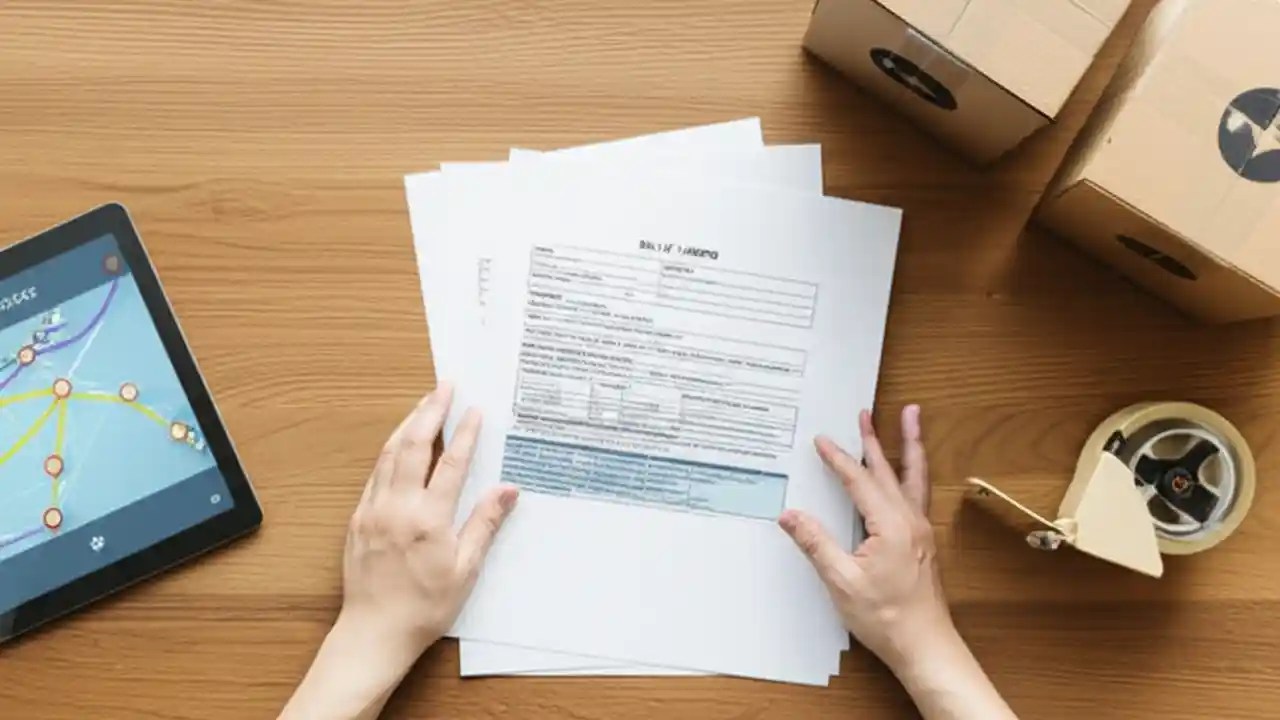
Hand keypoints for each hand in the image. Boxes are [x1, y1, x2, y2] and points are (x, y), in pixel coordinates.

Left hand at [341, 384, 518, 660]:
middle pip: (414, 446)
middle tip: (444, 386)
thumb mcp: (466, 570)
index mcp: (428, 520)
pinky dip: (389, 452)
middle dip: (431, 412)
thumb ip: (484, 524)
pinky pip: (374, 474)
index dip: (465, 434)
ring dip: (408, 425)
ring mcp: (372, 511)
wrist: (374, 633)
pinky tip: (398, 443)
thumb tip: (508, 490)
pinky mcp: (357, 520)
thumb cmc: (425, 607)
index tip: (475, 410)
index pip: (450, 464)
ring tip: (423, 404)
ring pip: (388, 455)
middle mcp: (397, 508)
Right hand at [779, 405, 950, 672]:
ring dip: (908, 447)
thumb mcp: (841, 581)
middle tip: (866, 412)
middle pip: (889, 470)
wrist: (925, 645)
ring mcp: (921, 530)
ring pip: (914, 477)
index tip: (822, 441)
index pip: (859, 481)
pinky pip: (918, 494)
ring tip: (912, 420)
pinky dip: (913, 472)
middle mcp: (911, 521)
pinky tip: (909, 472)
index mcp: (891, 525)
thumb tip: (790, 516)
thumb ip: (816, 543)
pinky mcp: (923, 542)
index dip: (839, 459)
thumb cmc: (886, 617)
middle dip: (875, 439)